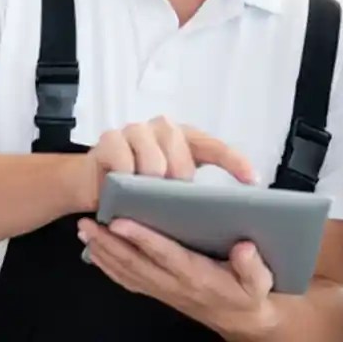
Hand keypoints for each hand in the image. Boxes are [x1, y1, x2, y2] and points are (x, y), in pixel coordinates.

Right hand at [74, 116, 257, 210]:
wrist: (90, 184)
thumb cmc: (134, 189)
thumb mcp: (165, 190)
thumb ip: (186, 191)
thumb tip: (218, 213)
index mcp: (182, 138)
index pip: (214, 147)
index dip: (234, 162)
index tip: (252, 181)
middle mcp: (162, 128)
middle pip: (182, 159)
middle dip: (177, 185)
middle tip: (164, 199)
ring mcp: (134, 130)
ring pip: (155, 163)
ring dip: (149, 186)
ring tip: (141, 196)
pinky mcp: (109, 139)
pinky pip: (125, 163)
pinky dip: (125, 180)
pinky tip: (120, 188)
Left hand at [77, 217, 277, 336]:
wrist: (243, 320)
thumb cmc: (248, 294)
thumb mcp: (261, 281)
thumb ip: (253, 265)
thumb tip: (245, 247)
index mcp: (197, 276)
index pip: (165, 255)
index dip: (142, 238)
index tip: (121, 222)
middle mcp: (174, 284)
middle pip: (135, 263)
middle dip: (108, 242)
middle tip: (88, 223)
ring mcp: (163, 289)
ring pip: (126, 271)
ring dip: (102, 252)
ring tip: (85, 231)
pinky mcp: (158, 291)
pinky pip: (127, 279)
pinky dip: (107, 265)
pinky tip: (95, 251)